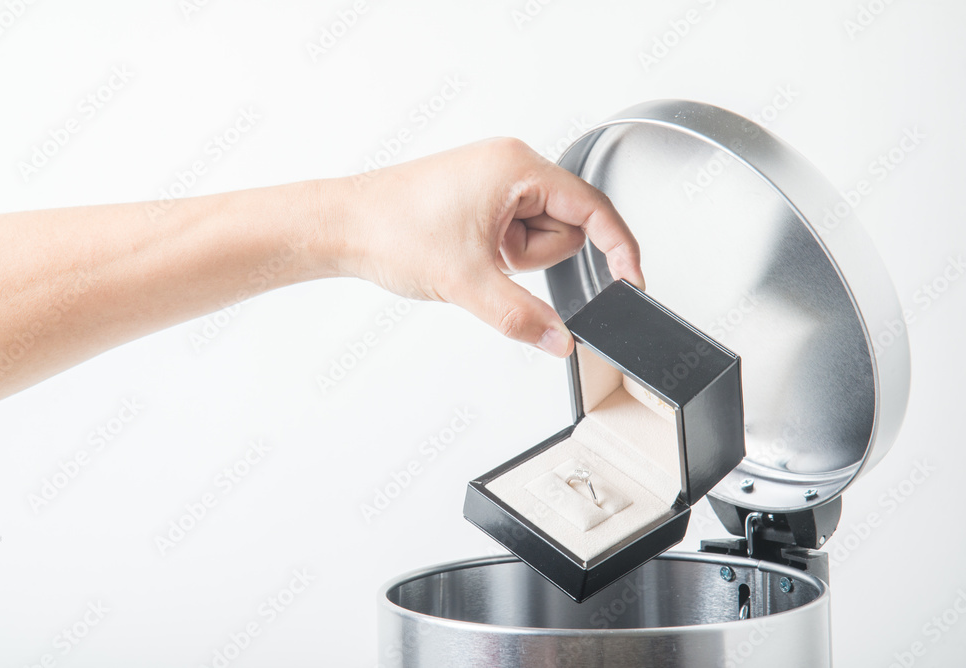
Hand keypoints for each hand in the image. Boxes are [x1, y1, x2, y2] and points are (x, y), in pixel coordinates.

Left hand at [336, 137, 644, 357]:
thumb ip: (522, 317)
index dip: (620, 248)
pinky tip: (465, 255)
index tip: (632, 281)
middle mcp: (510, 167)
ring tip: (471, 257)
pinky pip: (513, 236)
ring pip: (538, 236)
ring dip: (513, 259)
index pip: (594, 209)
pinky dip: (498, 255)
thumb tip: (561, 340)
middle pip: (565, 227)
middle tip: (492, 262)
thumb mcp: (466, 282)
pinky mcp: (480, 200)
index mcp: (517, 167)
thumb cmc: (391, 229)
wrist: (342, 227)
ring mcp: (494, 182)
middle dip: (533, 258)